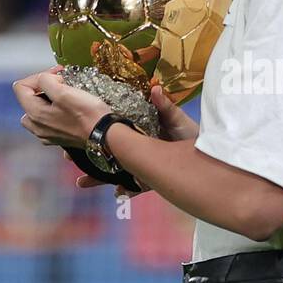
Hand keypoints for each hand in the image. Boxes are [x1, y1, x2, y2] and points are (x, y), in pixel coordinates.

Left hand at [13, 66, 110, 147]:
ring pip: (38, 110)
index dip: (38, 76)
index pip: (20, 87)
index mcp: (34, 113)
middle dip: (43, 87)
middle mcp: (37, 127)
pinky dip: (56, 112)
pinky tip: (69, 110)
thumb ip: (46, 81)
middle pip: (28, 99)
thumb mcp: (64, 91)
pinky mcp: (59, 138)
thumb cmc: (87, 113)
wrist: (106, 135)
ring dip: (48, 99)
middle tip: (62, 82)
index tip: (58, 74)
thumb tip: (46, 79)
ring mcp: (47, 135)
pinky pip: (50, 121)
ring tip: (65, 95)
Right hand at [70, 85, 196, 197]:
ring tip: (81, 181)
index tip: (79, 129)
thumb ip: (165, 107)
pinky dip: (125, 191)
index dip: (97, 131)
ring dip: (99, 177)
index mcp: (140, 132)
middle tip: (68, 156)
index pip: (114, 131)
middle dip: (89, 156)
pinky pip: (134, 188)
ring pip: (115, 172)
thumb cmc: (194, 136)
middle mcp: (138, 150)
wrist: (213, 158)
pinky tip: (117, 193)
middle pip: (108, 153)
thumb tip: (154, 89)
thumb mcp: (178, 120)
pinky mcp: (151, 181)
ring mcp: (142, 167)